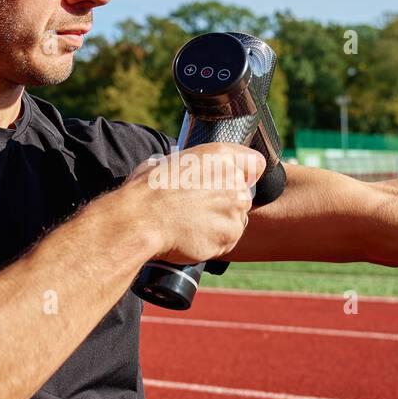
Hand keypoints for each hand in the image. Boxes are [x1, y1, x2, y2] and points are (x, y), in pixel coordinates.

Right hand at [122, 143, 265, 264]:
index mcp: (220, 155)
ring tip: (191, 225)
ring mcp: (235, 209)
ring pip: (236, 220)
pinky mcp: (230, 234)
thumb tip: (186, 172)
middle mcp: (234, 180)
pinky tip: (192, 237)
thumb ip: (192, 166)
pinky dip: (213, 243)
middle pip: (244, 195)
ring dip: (220, 224)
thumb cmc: (147, 190)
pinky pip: (228, 241)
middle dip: (226, 203)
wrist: (142, 220)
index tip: (233, 182)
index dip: (245, 174)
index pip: (255, 163)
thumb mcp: (168, 161)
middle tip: (199, 209)